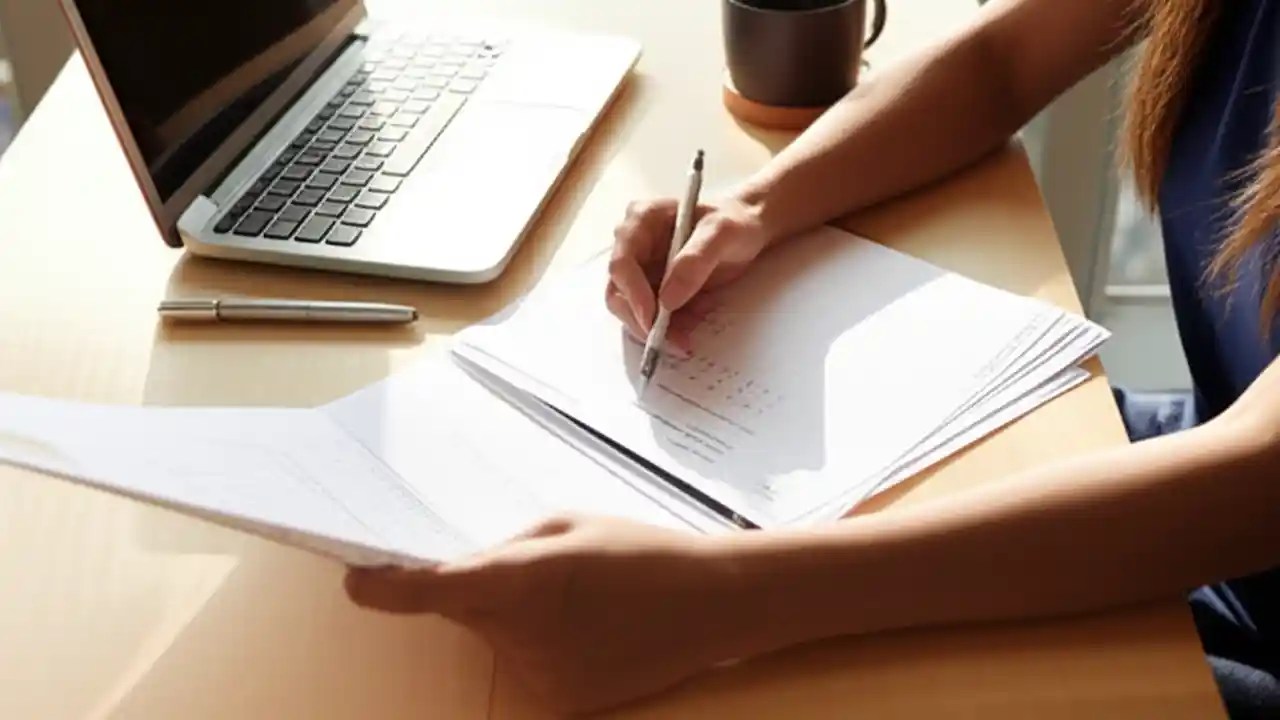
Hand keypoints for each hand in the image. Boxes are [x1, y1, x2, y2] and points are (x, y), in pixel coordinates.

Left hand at [345, 515, 748, 714]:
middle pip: (464, 612)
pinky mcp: (560, 703)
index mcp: (522, 578)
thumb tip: (464, 568)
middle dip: (478, 590)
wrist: (712, 605)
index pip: (431, 590)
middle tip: (537, 571)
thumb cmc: (640, 549)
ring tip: (580, 601)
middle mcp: (521, 634)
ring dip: (513, 621)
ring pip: (496, 641)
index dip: (384, 588)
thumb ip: (506, 549)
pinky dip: (540, 648)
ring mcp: (541, 676)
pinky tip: (589, 631)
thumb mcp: (567, 525)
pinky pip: (525, 667)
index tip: (356, 580)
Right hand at [607, 196, 771, 353]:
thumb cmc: (734, 223)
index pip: (622, 263)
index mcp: (642, 220)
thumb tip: (667, 299)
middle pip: (618, 291)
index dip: (633, 294)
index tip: (652, 319)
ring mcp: (642, 268)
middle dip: (642, 320)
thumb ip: (695, 261)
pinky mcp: (653, 288)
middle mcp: (634, 244)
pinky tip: (687, 332)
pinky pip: (649, 316)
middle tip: (672, 341)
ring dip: (654, 330)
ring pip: (630, 309)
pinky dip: (666, 330)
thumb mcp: (722, 233)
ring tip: (685, 340)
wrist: (748, 230)